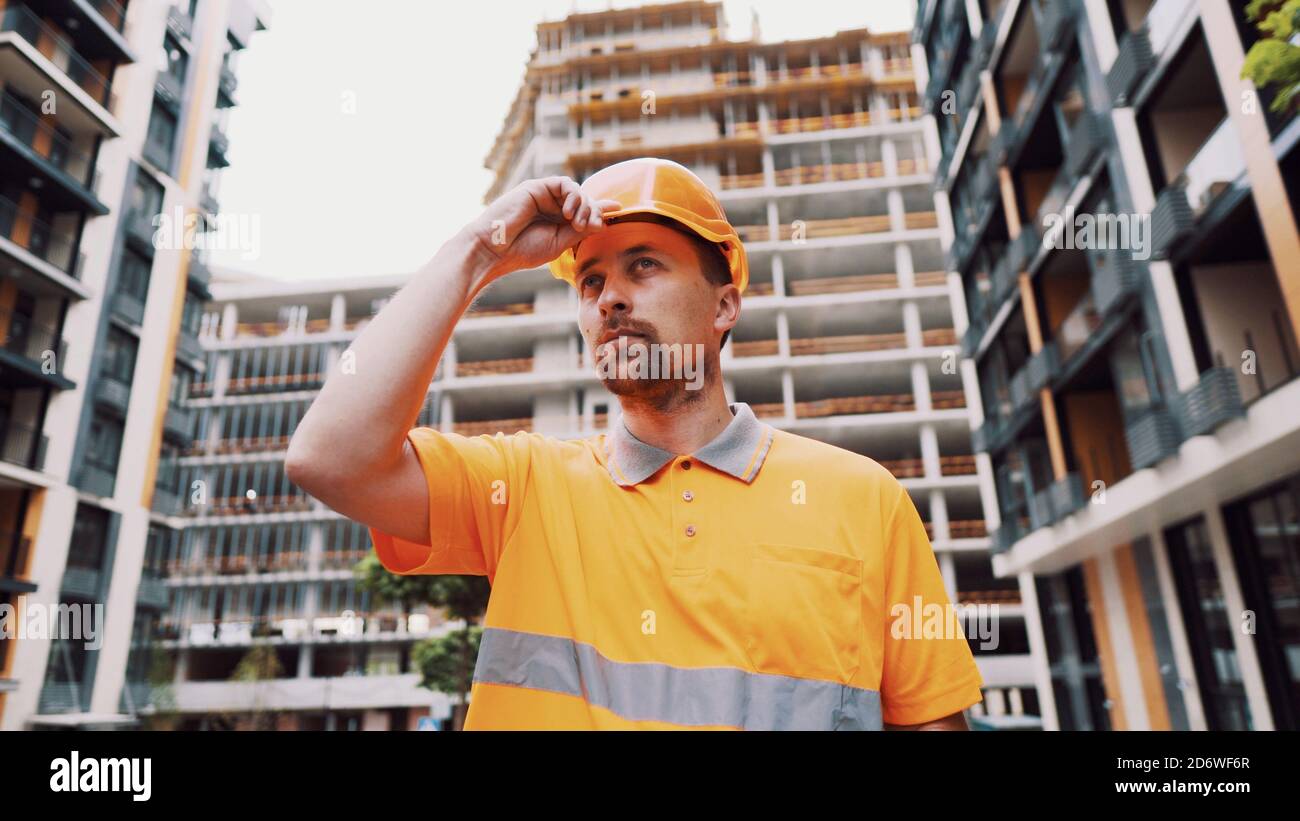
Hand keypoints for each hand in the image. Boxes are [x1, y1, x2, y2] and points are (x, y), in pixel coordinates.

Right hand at [461, 176, 621, 282]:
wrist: (496, 248)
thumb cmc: (523, 250)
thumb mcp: (560, 243)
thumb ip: (582, 230)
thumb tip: (605, 220)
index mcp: (558, 222)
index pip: (585, 211)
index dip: (602, 209)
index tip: (618, 209)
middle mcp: (552, 207)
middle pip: (585, 200)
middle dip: (593, 211)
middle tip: (588, 227)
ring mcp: (545, 196)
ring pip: (577, 190)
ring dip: (584, 204)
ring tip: (576, 222)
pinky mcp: (537, 187)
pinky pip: (564, 184)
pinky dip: (573, 195)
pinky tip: (569, 212)